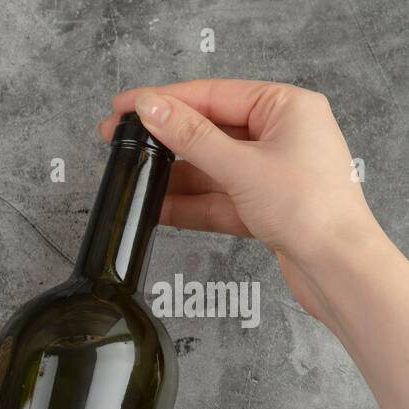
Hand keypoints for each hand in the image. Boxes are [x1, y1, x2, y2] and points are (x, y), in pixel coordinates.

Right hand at [98, 80, 385, 328]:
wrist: (336, 267)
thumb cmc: (312, 209)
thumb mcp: (241, 167)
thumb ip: (191, 137)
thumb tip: (153, 109)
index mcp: (286, 108)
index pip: (212, 95)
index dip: (165, 100)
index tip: (126, 105)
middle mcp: (279, 135)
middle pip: (207, 130)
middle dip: (163, 140)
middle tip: (118, 139)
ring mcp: (268, 171)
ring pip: (207, 167)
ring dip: (170, 176)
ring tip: (131, 178)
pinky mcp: (260, 204)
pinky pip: (213, 196)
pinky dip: (185, 202)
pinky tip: (154, 205)